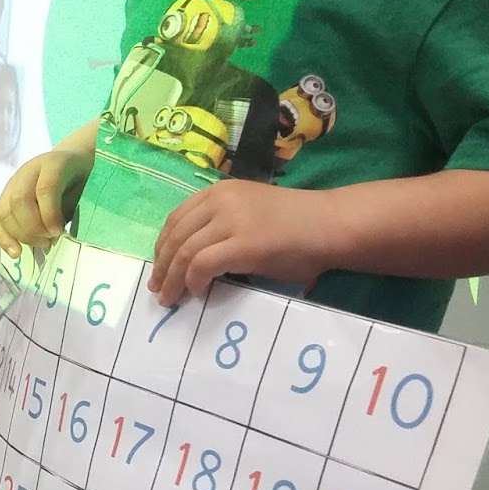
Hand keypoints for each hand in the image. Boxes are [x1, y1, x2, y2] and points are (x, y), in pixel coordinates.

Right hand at [0, 149, 86, 258]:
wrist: (70, 161)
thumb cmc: (79, 179)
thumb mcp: (82, 188)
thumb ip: (67, 208)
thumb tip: (53, 235)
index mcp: (52, 164)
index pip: (45, 188)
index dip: (50, 214)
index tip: (59, 232)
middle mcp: (27, 171)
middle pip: (19, 201)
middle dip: (33, 228)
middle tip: (50, 241)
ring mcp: (12, 184)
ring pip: (5, 212)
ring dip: (21, 235)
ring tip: (41, 244)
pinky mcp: (4, 198)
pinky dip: (4, 238)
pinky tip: (16, 252)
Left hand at [148, 180, 339, 306]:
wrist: (330, 224)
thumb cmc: (296, 225)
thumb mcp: (248, 215)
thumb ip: (220, 228)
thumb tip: (192, 260)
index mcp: (220, 192)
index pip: (176, 218)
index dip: (162, 246)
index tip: (159, 267)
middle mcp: (221, 201)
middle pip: (175, 236)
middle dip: (162, 267)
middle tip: (158, 289)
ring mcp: (231, 221)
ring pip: (184, 252)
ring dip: (172, 280)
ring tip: (170, 298)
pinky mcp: (242, 244)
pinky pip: (202, 265)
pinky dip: (193, 282)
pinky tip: (198, 292)